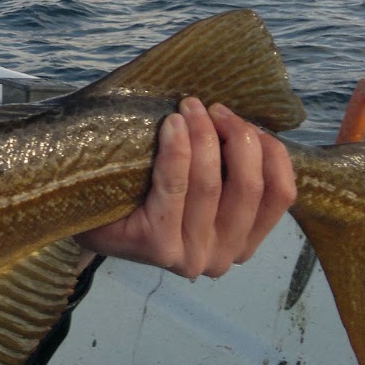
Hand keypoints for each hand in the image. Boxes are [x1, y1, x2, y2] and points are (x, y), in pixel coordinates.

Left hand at [76, 97, 295, 277]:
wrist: (84, 216)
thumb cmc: (145, 193)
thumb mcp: (199, 184)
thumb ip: (230, 168)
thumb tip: (248, 122)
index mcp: (243, 243)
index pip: (281, 194)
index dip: (269, 151)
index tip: (245, 120)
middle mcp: (223, 257)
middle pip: (249, 187)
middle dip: (237, 137)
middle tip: (212, 107)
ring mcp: (191, 257)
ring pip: (211, 184)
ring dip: (204, 136)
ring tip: (189, 107)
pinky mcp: (159, 247)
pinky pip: (175, 186)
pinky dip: (177, 150)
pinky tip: (171, 124)